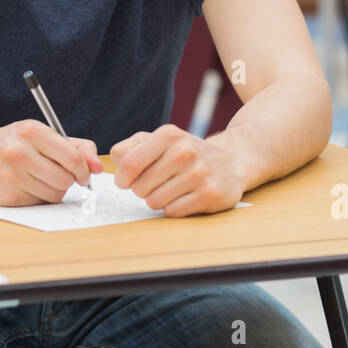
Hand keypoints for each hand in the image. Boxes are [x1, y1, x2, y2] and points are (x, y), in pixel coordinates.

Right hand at [0, 119, 100, 206]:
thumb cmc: (10, 144)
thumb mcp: (39, 135)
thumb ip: (74, 146)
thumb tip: (99, 167)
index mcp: (31, 131)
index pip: (73, 157)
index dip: (83, 169)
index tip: (81, 173)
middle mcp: (20, 151)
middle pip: (66, 179)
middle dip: (67, 180)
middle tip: (56, 174)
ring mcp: (12, 175)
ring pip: (55, 194)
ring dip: (53, 190)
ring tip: (37, 178)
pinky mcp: (8, 195)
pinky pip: (40, 203)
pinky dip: (38, 197)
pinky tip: (25, 186)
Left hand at [110, 123, 245, 216]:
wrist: (231, 160)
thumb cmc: (184, 153)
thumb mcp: (159, 141)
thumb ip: (131, 147)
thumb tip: (116, 158)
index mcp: (168, 135)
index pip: (129, 163)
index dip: (122, 178)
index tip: (126, 181)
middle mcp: (185, 151)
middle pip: (139, 187)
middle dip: (142, 190)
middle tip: (157, 184)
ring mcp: (199, 173)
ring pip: (154, 202)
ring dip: (158, 200)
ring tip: (171, 190)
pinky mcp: (210, 195)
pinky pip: (172, 212)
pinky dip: (173, 208)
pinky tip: (184, 197)